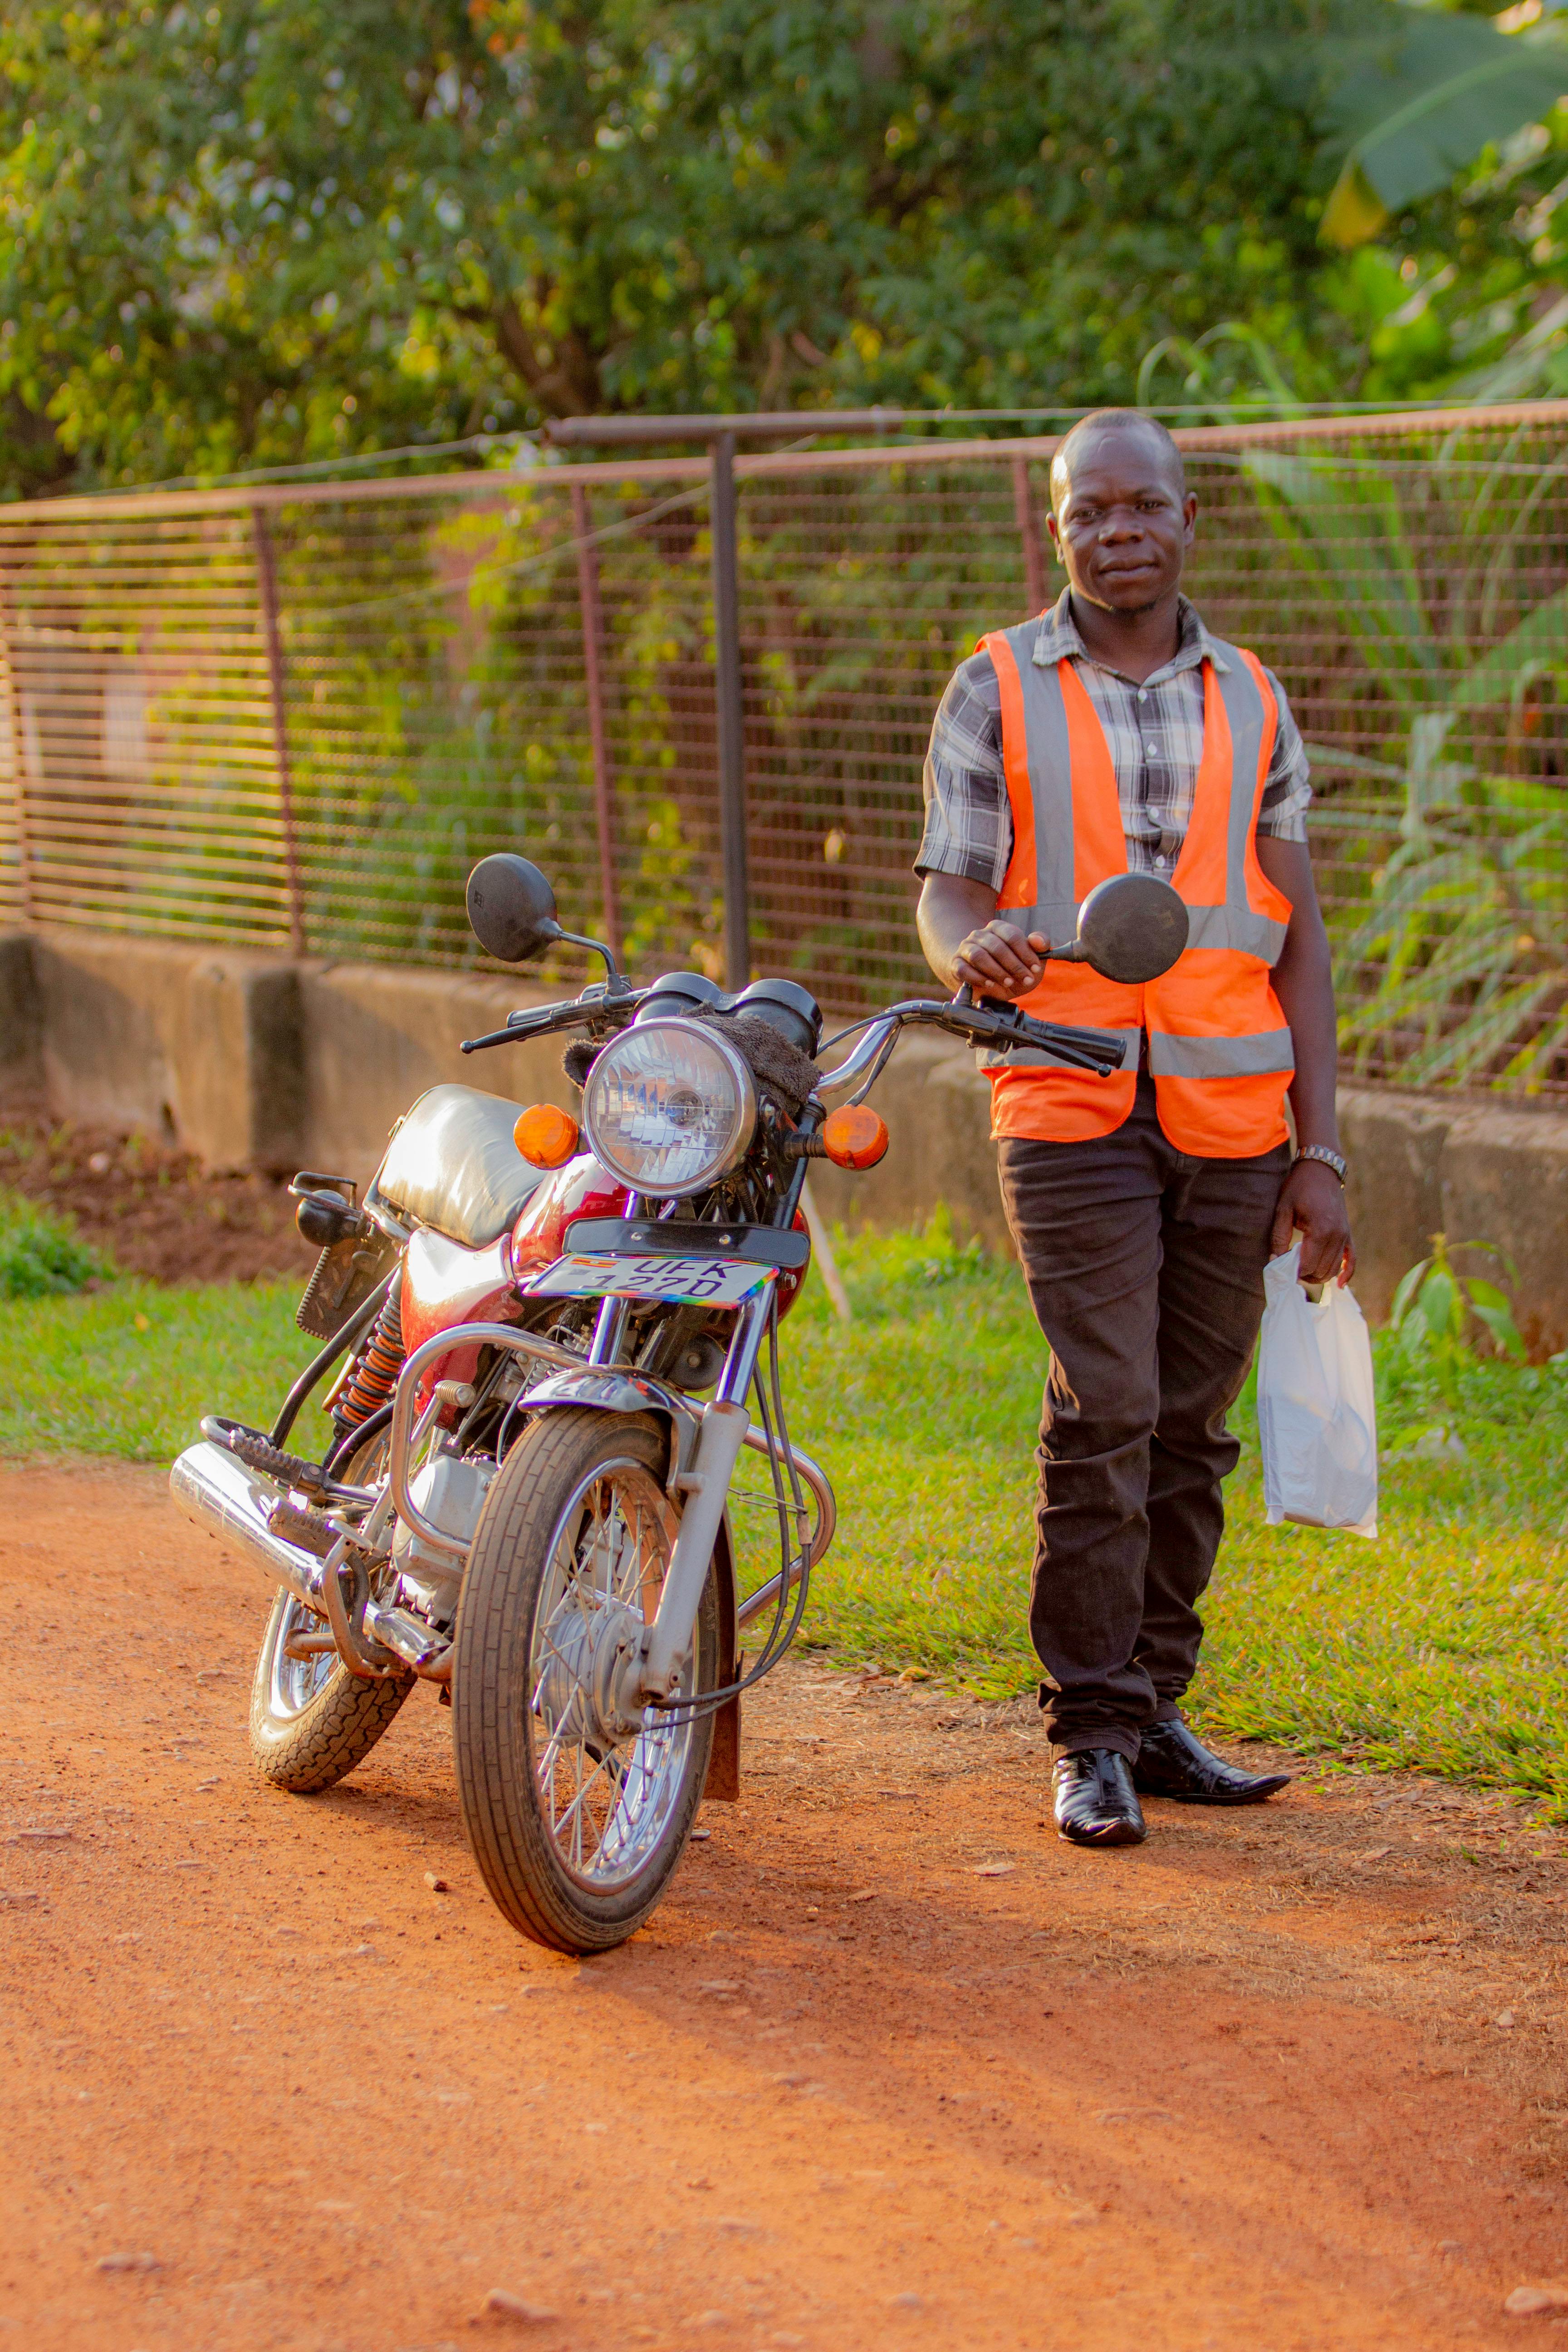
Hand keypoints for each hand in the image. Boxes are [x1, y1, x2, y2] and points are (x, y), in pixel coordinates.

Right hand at [952, 921, 1049, 1001]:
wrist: (985, 983)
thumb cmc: (1010, 968)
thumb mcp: (1030, 959)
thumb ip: (1040, 945)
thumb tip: (1038, 941)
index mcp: (998, 928)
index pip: (1012, 935)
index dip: (1026, 953)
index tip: (1035, 968)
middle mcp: (980, 935)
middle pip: (997, 946)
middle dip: (1014, 966)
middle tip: (1025, 979)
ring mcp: (966, 948)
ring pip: (978, 956)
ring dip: (996, 971)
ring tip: (1007, 982)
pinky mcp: (956, 964)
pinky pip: (963, 969)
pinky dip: (978, 978)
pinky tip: (989, 983)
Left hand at [1270, 1158, 1354, 1285]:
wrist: (1321, 1169)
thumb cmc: (1299, 1187)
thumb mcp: (1283, 1209)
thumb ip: (1279, 1237)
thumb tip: (1275, 1261)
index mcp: (1321, 1230)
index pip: (1307, 1265)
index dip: (1293, 1272)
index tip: (1281, 1269)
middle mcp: (1337, 1236)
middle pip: (1321, 1270)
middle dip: (1304, 1274)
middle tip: (1289, 1268)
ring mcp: (1345, 1236)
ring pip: (1333, 1269)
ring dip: (1318, 1275)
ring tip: (1301, 1269)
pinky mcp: (1348, 1234)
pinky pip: (1352, 1260)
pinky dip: (1346, 1273)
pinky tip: (1339, 1285)